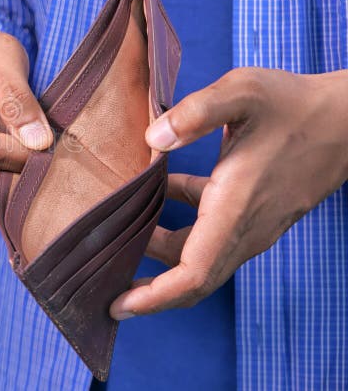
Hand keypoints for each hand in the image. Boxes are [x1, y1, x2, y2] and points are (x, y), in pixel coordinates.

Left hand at [110, 67, 347, 319]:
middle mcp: (244, 227)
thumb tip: (152, 139)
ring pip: (198, 254)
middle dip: (147, 289)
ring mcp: (251, 224)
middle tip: (104, 284)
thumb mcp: (243, 92)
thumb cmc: (295, 104)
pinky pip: (209, 231)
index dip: (154, 297)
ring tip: (118, 238)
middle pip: (191, 277)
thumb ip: (196, 112)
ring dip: (159, 251)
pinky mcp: (254, 212)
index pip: (193, 274)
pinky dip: (179, 223)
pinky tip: (156, 193)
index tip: (118, 305)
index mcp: (235, 208)